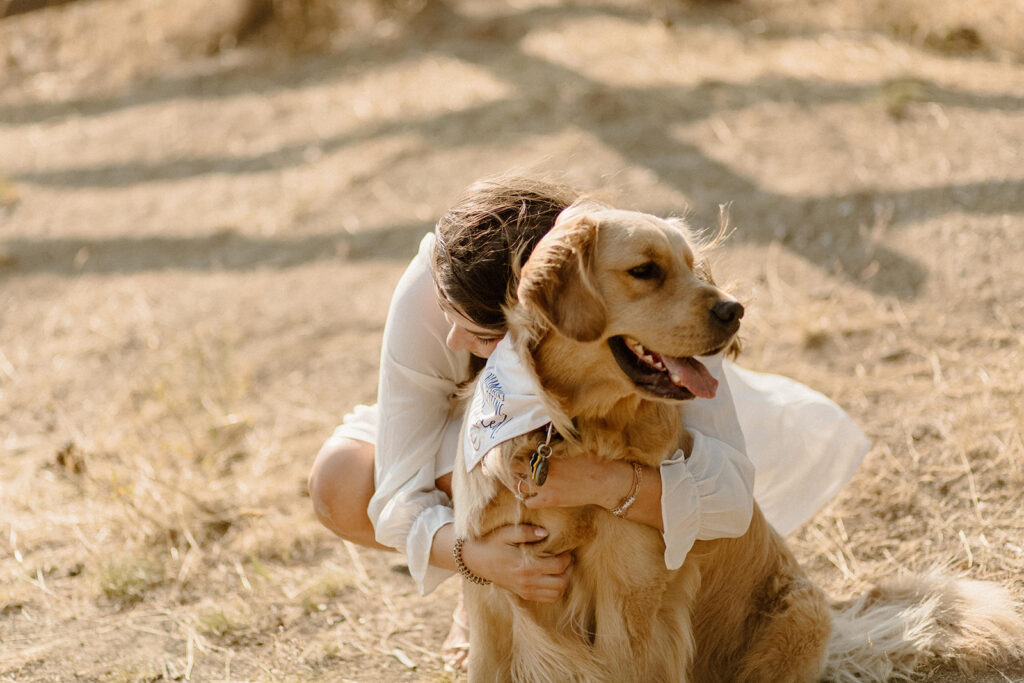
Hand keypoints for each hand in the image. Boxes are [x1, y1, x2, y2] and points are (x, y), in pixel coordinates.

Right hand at [460, 524, 572, 602]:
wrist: (475, 560)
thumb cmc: (491, 543)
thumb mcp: (506, 532)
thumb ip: (526, 532)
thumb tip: (546, 533)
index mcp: (525, 565)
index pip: (557, 566)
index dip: (566, 557)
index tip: (565, 548)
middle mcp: (527, 581)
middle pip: (561, 582)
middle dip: (568, 570)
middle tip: (565, 558)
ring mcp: (525, 590)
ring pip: (557, 593)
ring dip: (563, 580)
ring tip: (560, 567)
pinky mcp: (524, 594)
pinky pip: (548, 598)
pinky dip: (555, 590)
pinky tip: (551, 576)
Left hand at [516, 451, 632, 510]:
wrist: (604, 482)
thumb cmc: (593, 460)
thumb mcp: (574, 444)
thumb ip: (557, 441)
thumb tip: (548, 431)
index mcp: (547, 455)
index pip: (521, 451)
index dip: (518, 450)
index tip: (518, 450)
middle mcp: (542, 471)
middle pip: (515, 468)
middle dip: (514, 466)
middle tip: (517, 464)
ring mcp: (544, 487)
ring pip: (518, 486)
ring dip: (518, 482)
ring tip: (523, 479)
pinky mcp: (549, 501)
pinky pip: (529, 503)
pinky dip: (528, 499)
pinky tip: (533, 494)